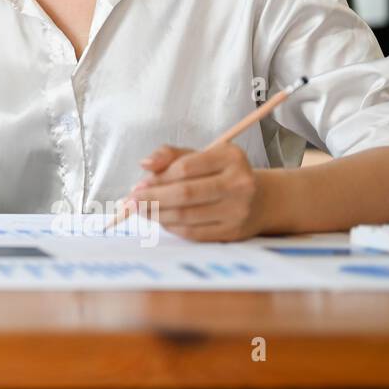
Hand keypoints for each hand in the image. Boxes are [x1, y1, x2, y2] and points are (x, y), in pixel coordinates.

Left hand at [120, 143, 270, 241]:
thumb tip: (145, 164)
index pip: (185, 167)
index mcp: (230, 157)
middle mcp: (239, 183)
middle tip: (131, 202)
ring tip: (141, 210)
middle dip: (152, 199)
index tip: (138, 185)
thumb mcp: (199, 155)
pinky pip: (193, 233)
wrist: (257, 200)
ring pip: (187, 216)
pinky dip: (171, 227)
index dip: (158, 178)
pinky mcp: (233, 232)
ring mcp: (238, 210)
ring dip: (157, 215)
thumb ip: (169, 155)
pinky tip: (160, 220)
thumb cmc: (219, 174)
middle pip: (186, 194)